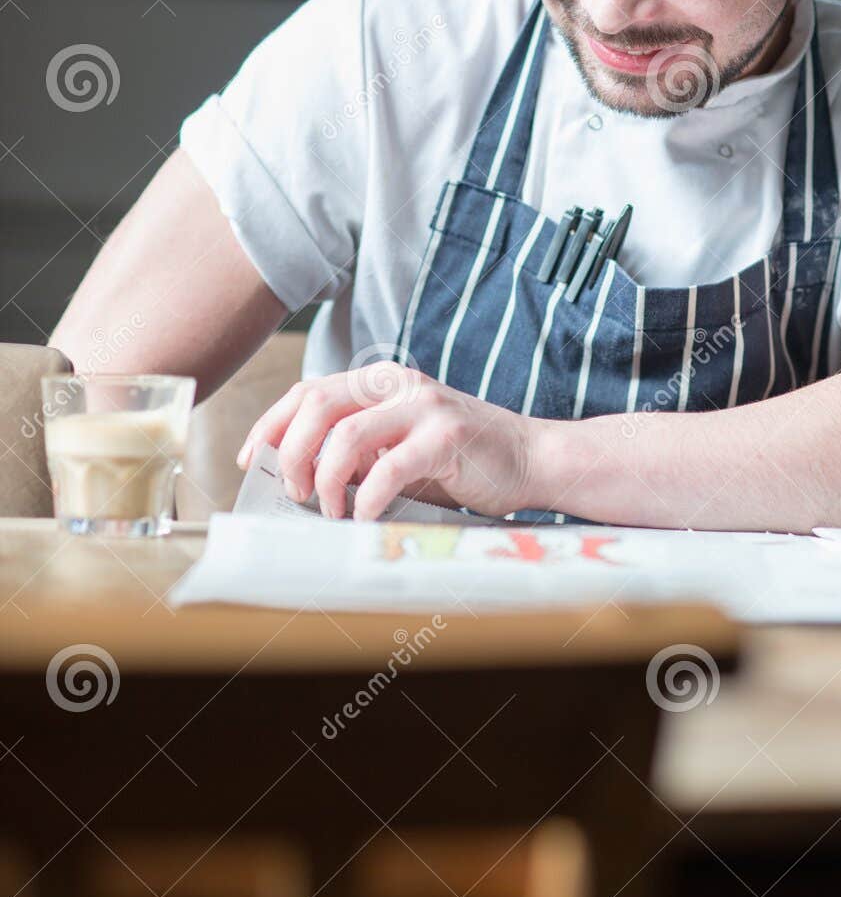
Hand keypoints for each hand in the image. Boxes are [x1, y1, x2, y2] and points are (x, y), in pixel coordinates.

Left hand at [236, 366, 543, 519]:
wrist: (530, 458)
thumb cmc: (459, 461)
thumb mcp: (396, 447)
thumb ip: (355, 451)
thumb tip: (298, 475)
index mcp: (379, 381)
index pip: (306, 392)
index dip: (270, 426)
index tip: (253, 461)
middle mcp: (397, 384)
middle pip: (316, 406)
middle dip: (291, 454)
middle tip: (295, 492)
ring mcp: (423, 406)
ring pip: (345, 435)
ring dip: (325, 480)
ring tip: (331, 509)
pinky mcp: (448, 436)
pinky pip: (390, 467)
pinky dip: (369, 497)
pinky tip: (368, 514)